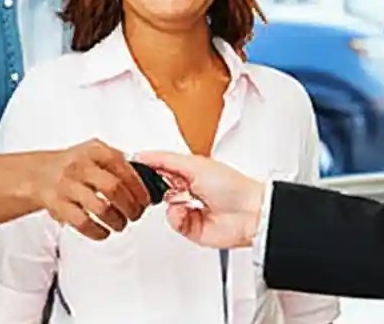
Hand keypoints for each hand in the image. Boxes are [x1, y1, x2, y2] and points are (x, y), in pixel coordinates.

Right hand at [35, 139, 149, 239]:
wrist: (38, 174)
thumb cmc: (73, 165)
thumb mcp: (95, 153)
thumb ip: (120, 162)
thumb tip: (148, 179)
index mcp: (94, 151)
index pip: (123, 167)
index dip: (138, 187)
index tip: (145, 200)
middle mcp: (80, 166)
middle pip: (114, 188)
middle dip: (131, 206)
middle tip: (136, 214)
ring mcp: (68, 186)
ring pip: (100, 208)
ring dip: (116, 221)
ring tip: (121, 224)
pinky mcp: (58, 205)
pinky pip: (82, 223)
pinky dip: (97, 232)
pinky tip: (103, 232)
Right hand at [132, 150, 264, 248]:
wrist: (248, 215)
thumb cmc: (232, 186)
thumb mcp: (195, 165)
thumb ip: (166, 160)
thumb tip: (144, 155)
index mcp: (190, 171)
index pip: (162, 167)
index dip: (149, 167)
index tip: (135, 167)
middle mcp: (189, 190)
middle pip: (160, 188)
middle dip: (157, 188)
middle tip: (158, 185)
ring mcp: (190, 209)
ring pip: (164, 207)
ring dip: (171, 202)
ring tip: (185, 199)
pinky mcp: (190, 228)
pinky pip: (173, 222)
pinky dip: (178, 217)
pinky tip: (188, 212)